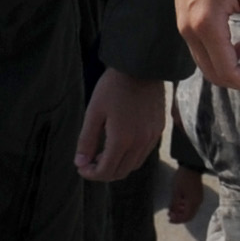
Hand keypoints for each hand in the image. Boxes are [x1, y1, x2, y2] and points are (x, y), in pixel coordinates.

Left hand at [75, 66, 164, 180]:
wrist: (141, 67)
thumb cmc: (113, 87)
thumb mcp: (94, 111)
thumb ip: (87, 140)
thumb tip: (80, 163)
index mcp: (122, 139)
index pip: (106, 171)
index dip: (91, 174)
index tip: (81, 167)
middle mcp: (140, 143)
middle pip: (121, 172)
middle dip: (103, 172)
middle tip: (90, 162)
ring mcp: (152, 137)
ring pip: (134, 165)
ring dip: (118, 166)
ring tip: (104, 154)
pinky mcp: (159, 130)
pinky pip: (144, 153)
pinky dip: (131, 157)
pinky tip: (120, 144)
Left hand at [166, 160, 205, 225]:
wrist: (191, 166)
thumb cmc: (183, 178)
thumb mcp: (176, 192)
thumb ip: (174, 205)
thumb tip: (172, 214)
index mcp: (193, 202)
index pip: (186, 217)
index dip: (177, 220)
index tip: (169, 219)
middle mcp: (198, 202)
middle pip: (189, 216)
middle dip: (180, 217)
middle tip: (170, 216)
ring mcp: (199, 198)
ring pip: (191, 211)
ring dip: (182, 212)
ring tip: (173, 210)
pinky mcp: (198, 195)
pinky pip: (192, 205)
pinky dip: (185, 207)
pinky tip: (178, 204)